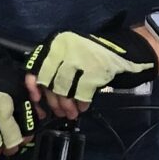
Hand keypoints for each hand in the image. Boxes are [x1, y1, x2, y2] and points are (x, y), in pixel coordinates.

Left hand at [26, 15, 158, 113]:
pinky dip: (82, 103)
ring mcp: (79, 61)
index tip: (37, 100)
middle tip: (61, 112)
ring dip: (68, 105)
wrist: (124, 50)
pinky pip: (82, 93)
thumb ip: (53, 68)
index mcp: (56, 45)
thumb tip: (40, 93)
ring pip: (65, 90)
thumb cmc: (92, 54)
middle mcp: (64, 51)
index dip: (34, 87)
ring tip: (72, 113)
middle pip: (52, 83)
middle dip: (56, 101)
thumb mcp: (69, 55)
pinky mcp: (93, 72)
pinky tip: (84, 107)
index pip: (37, 68)